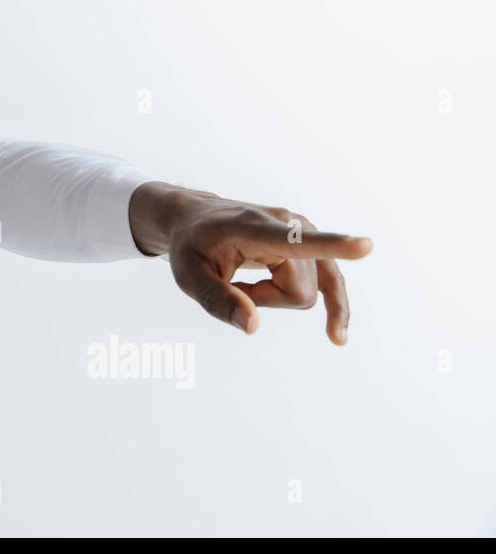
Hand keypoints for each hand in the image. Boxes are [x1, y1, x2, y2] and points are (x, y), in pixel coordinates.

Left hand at [130, 184, 372, 344]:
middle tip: (231, 282)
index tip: (366, 246)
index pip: (297, 240)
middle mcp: (287, 223)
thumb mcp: (188, 277)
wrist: (193, 218)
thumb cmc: (190, 247)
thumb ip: (217, 300)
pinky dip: (333, 307)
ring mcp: (302, 230)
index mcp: (253, 228)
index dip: (332, 245)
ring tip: (246, 284)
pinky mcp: (307, 242)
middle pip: (300, 291)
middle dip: (266, 300)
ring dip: (276, 298)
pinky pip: (328, 283)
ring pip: (311, 291)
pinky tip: (336, 335)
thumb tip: (253, 327)